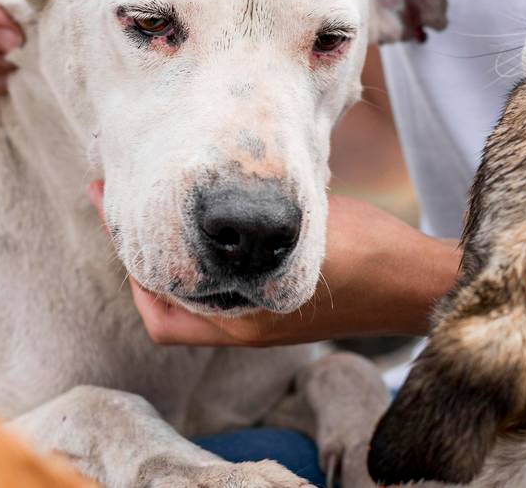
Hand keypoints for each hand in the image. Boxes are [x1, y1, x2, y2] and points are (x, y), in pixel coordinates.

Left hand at [87, 181, 459, 346]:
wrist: (413, 282)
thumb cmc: (364, 252)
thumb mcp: (297, 229)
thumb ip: (246, 223)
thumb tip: (198, 196)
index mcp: (240, 321)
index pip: (156, 305)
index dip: (128, 258)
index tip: (113, 209)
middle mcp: (243, 329)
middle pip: (165, 305)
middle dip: (140, 257)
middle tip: (122, 203)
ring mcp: (259, 322)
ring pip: (192, 297)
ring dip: (172, 258)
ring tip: (157, 205)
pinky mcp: (277, 309)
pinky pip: (220, 291)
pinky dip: (202, 262)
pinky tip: (207, 221)